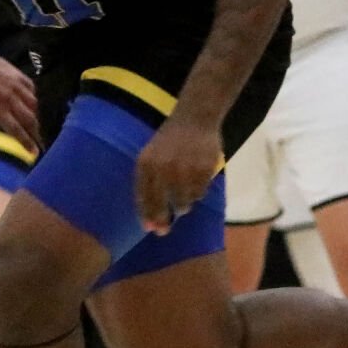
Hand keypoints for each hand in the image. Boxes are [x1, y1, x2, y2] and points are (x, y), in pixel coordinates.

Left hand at [0, 55, 39, 154]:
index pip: (17, 130)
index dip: (27, 142)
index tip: (35, 152)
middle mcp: (10, 99)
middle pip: (30, 120)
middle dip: (36, 133)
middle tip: (40, 141)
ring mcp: (16, 86)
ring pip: (33, 105)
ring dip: (35, 116)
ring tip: (34, 124)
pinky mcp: (19, 76)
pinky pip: (32, 89)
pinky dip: (33, 98)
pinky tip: (30, 104)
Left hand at [135, 115, 222, 233]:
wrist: (194, 118)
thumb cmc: (169, 142)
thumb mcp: (150, 158)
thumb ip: (148, 187)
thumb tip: (149, 224)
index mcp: (146, 164)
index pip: (143, 198)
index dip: (146, 216)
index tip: (150, 229)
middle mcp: (163, 167)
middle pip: (162, 205)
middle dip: (163, 219)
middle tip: (165, 229)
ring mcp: (185, 169)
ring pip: (183, 203)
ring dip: (183, 204)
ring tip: (183, 191)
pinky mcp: (204, 169)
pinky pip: (199, 194)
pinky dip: (197, 193)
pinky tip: (196, 180)